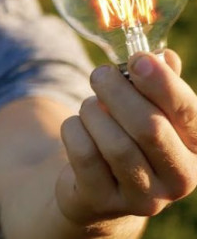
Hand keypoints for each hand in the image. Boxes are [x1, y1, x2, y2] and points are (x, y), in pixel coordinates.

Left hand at [56, 50, 196, 224]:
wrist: (99, 189)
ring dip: (93, 112)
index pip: (188, 112)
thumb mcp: (149, 111)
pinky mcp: (104, 202)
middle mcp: (180, 178)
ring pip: (115, 144)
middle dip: (117, 92)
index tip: (137, 59)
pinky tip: (76, 126)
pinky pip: (84, 156)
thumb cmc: (129, 137)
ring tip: (89, 106)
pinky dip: (74, 130)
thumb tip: (163, 56)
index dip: (162, 82)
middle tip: (100, 74)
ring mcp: (144, 197)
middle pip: (148, 127)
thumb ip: (159, 86)